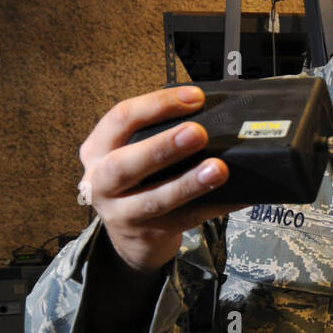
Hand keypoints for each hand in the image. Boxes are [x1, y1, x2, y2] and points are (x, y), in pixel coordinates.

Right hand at [77, 85, 231, 273]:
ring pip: (155, 199)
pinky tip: (235, 197)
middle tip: (197, 133)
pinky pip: (186, 220)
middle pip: (126, 164)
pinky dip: (213, 206)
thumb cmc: (134, 181)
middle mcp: (101, 183)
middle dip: (163, 147)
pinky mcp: (149, 234)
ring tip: (217, 169)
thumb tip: (203, 108)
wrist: (128, 235)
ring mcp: (122, 213)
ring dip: (188, 183)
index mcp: (97, 150)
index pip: (121, 118)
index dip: (158, 104)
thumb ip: (154, 131)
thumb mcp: (128, 151)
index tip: (194, 97)